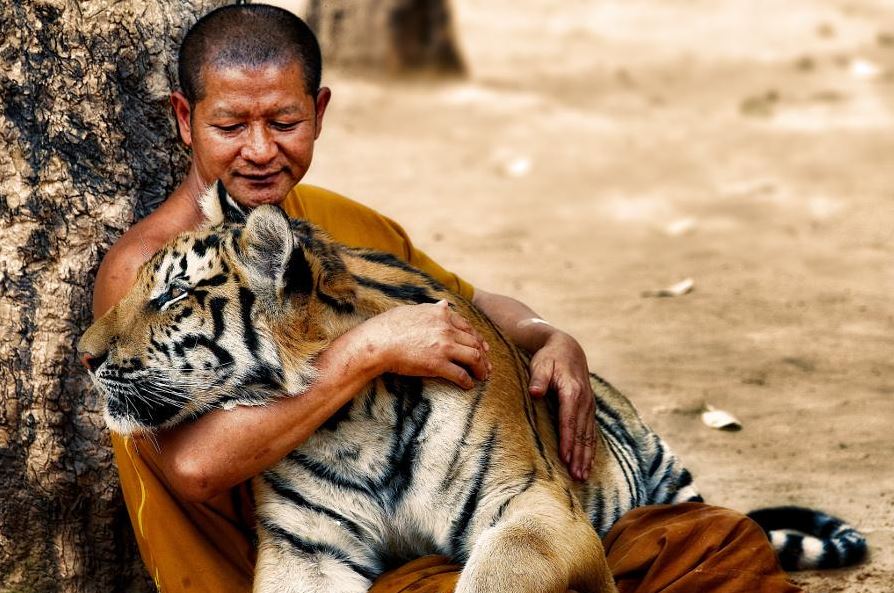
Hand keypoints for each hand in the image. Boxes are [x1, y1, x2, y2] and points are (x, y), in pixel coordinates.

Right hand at [358, 300, 490, 388]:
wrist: (377, 342)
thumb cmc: (389, 326)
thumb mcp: (413, 310)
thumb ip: (432, 309)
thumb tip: (444, 304)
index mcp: (441, 314)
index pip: (467, 327)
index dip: (477, 338)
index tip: (483, 347)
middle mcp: (446, 329)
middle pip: (475, 342)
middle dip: (484, 355)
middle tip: (486, 365)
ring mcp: (444, 346)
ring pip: (474, 357)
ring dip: (481, 369)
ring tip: (482, 376)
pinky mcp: (438, 364)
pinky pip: (460, 375)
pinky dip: (467, 381)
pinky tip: (468, 386)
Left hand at [528, 330, 595, 480]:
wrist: (567, 348)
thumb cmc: (549, 358)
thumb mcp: (541, 364)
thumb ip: (538, 379)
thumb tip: (535, 392)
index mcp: (572, 391)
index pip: (569, 421)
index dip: (568, 441)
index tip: (565, 458)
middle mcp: (584, 400)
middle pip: (582, 433)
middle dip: (579, 456)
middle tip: (576, 477)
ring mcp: (589, 405)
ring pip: (589, 435)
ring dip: (586, 456)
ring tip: (582, 476)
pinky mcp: (589, 408)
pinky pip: (591, 432)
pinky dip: (590, 449)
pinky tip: (588, 463)